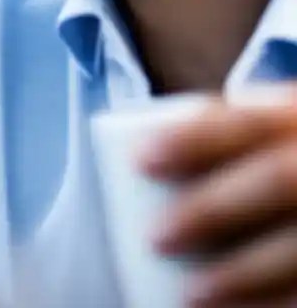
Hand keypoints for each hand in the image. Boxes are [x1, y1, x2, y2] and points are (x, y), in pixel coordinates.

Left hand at [141, 89, 296, 306]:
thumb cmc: (263, 174)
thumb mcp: (254, 146)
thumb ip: (213, 143)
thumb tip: (132, 159)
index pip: (249, 121)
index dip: (194, 138)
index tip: (140, 160)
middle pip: (278, 179)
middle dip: (213, 208)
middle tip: (155, 239)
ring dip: (244, 271)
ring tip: (190, 294)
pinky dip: (272, 304)